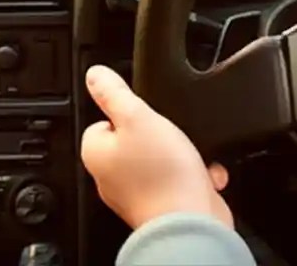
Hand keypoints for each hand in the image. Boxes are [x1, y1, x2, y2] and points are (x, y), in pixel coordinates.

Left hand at [80, 65, 231, 229]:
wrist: (191, 222)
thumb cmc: (162, 175)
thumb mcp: (137, 117)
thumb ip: (114, 94)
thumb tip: (95, 75)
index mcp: (97, 154)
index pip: (102, 121)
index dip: (125, 113)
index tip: (141, 111)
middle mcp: (112, 176)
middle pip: (134, 139)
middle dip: (157, 134)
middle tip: (167, 133)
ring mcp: (138, 192)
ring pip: (160, 159)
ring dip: (180, 154)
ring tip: (187, 154)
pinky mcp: (164, 203)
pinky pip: (178, 178)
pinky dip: (193, 174)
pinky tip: (201, 173)